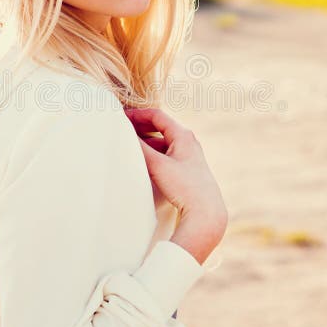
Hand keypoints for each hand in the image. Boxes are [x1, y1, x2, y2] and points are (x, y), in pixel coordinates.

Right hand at [124, 107, 226, 230]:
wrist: (205, 212)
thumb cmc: (184, 186)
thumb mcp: (157, 165)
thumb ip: (140, 148)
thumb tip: (124, 135)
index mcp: (183, 135)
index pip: (157, 116)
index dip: (137, 115)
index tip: (121, 117)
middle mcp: (188, 141)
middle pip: (160, 126)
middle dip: (141, 126)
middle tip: (123, 128)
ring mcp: (189, 155)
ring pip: (163, 141)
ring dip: (147, 140)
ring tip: (131, 145)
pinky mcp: (188, 168)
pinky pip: (167, 154)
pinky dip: (154, 152)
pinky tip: (144, 161)